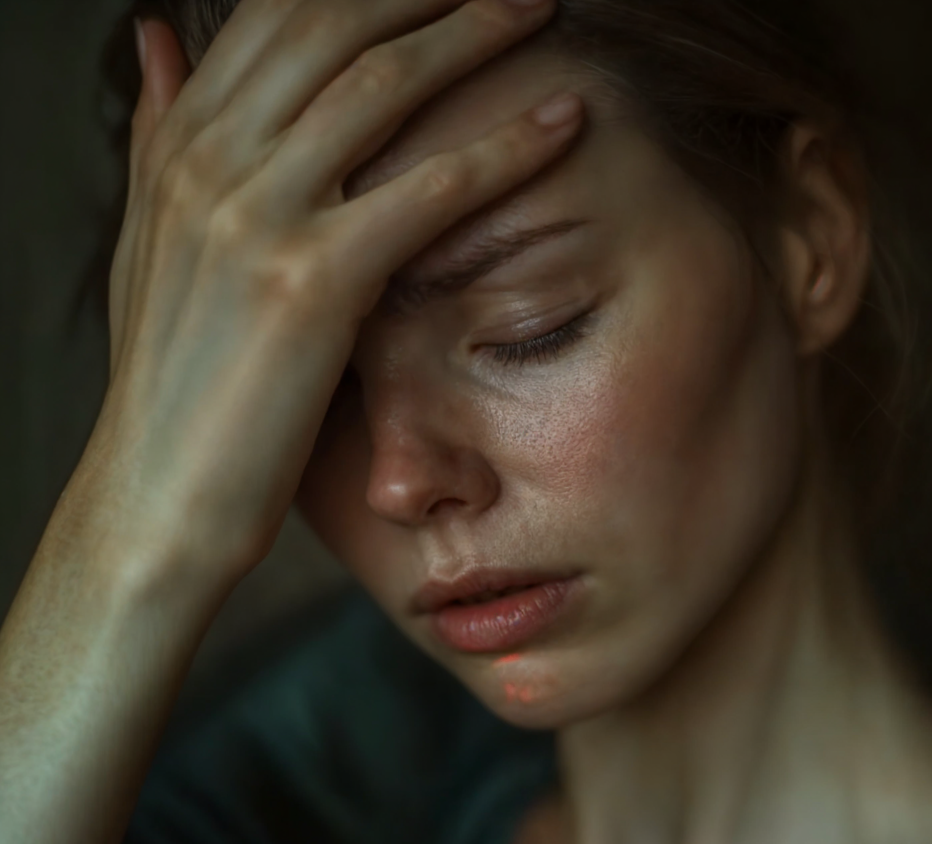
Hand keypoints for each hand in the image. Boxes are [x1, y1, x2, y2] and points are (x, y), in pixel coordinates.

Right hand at [84, 0, 581, 586]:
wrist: (156, 492)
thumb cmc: (172, 383)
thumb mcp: (152, 244)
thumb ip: (162, 136)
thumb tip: (162, 36)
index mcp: (180, 147)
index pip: (275, 18)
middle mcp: (212, 162)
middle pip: (333, 24)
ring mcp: (256, 215)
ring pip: (382, 85)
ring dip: (475, 33)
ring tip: (541, 10)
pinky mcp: (310, 281)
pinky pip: (426, 191)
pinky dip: (503, 149)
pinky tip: (563, 125)